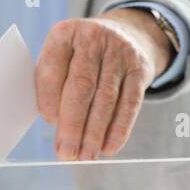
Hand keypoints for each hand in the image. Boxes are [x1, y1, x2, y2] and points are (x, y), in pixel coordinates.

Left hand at [34, 8, 172, 160]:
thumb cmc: (82, 55)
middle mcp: (92, 39)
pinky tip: (109, 147)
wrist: (126, 34)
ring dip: (94, 133)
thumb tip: (54, 124)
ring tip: (85, 156)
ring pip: (106, 98)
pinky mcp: (140, 68)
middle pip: (81, 87)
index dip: (49, 99)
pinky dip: (119, 129)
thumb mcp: (62, 56)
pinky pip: (129, 103)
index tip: (50, 123)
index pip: (53, 69)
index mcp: (64, 34)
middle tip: (67, 153)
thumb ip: (52, 84)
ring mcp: (119, 52)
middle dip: (73, 125)